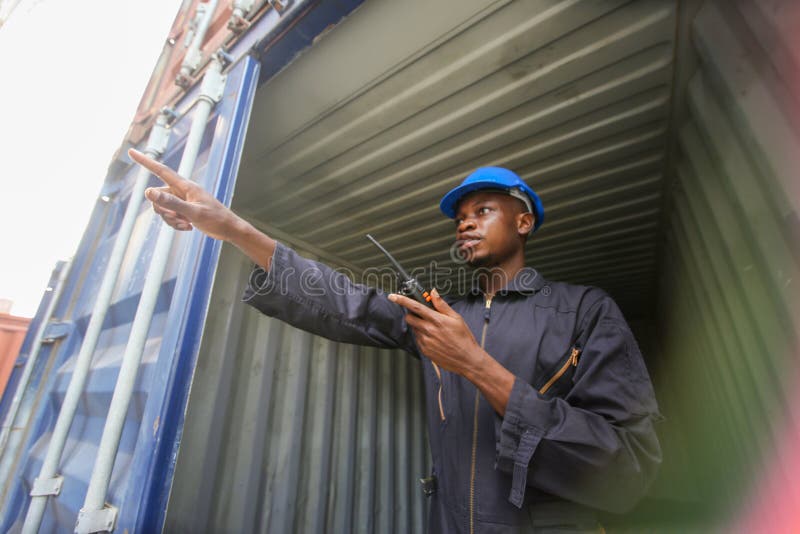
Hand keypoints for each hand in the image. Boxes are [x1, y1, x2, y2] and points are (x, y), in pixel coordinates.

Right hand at [128, 148, 242, 240]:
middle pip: (157, 196)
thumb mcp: (192, 212)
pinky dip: (175, 224)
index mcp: (185, 186)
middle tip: (178, 219)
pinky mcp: (185, 210)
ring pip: (162, 208)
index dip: (145, 162)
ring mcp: (183, 201)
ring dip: (170, 220)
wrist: (229, 229)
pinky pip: (169, 216)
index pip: (160, 170)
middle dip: (162, 210)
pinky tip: (189, 228)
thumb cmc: (215, 219)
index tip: (131, 152)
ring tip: (186, 225)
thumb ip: (171, 203)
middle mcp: (182, 191)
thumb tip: (149, 192)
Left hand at [388, 289, 485, 375]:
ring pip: (414, 329)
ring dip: (419, 326)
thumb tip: (433, 293)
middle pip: (409, 318)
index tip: (393, 296)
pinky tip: (434, 339)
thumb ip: (442, 305)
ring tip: (434, 330)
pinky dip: (422, 336)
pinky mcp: (424, 350)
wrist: (467, 359)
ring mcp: (425, 341)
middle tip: (423, 316)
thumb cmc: (464, 338)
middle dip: (412, 314)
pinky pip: (418, 339)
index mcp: (436, 320)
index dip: (402, 300)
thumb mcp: (456, 318)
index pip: (415, 307)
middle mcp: (428, 330)